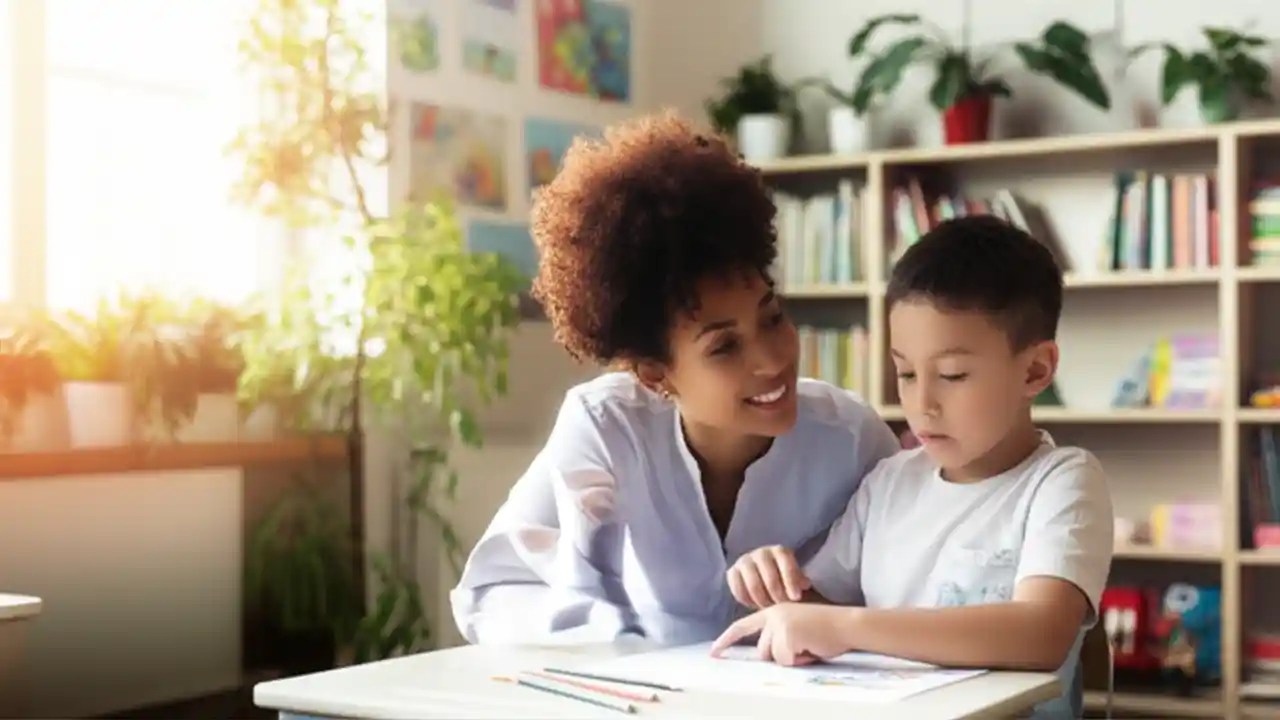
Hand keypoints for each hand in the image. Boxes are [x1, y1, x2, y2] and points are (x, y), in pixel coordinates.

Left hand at [710, 604, 858, 665]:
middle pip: (762, 651)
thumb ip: (778, 636)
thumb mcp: (795, 628)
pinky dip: (800, 660)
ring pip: (773, 657)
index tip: (714, 651)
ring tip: (808, 646)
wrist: (846, 623)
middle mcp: (772, 615)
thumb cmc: (825, 629)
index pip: (743, 626)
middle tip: (803, 648)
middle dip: (781, 657)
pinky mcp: (787, 635)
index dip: (727, 640)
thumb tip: (765, 655)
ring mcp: (779, 624)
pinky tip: (812, 648)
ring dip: (791, 658)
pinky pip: (786, 660)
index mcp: (773, 612)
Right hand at [726, 545, 810, 608]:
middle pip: (769, 575)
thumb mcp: (797, 579)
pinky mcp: (732, 572)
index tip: (796, 598)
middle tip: (781, 606)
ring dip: (762, 600)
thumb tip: (804, 584)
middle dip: (776, 594)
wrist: (764, 580)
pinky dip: (746, 600)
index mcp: (780, 552)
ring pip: (753, 583)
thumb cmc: (785, 581)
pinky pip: (737, 588)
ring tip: (768, 608)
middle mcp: (761, 553)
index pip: (785, 563)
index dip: (791, 581)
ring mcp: (745, 561)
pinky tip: (754, 605)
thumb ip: (800, 582)